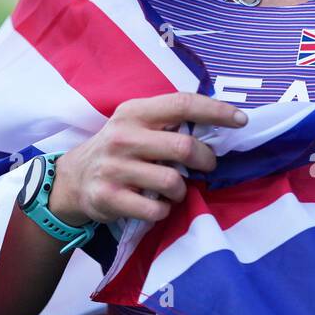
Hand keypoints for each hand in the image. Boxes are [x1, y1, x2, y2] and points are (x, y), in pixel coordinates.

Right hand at [48, 93, 246, 225]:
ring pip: (172, 182)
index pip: (183, 104)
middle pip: (183, 147)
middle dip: (205, 159)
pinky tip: (157, 204)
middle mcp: (124, 137)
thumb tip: (219, 122)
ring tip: (175, 188)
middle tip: (207, 165)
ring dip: (183, 189)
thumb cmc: (119, 148)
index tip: (241, 120)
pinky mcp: (109, 197)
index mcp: (135, 112)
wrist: (73, 179)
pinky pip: (155, 209)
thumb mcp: (137, 123)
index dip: (216, 111)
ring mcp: (114, 168)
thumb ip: (169, 121)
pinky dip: (165, 210)